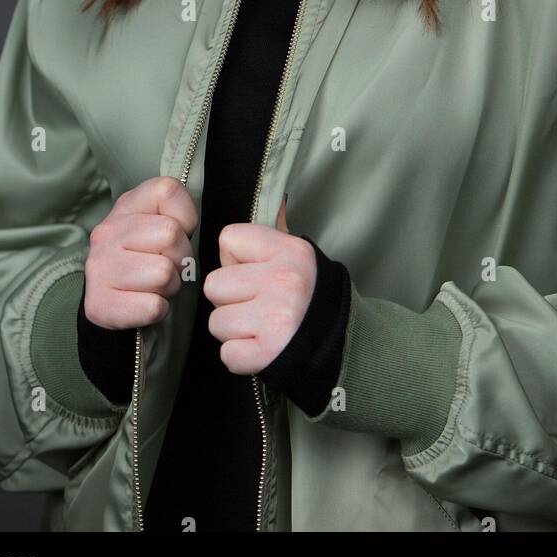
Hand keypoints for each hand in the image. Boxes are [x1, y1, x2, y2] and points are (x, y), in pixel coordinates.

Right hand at [84, 176, 198, 328]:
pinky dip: (159, 309)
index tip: (177, 232)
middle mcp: (106, 232)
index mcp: (125, 205)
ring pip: (164, 274)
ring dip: (170, 286)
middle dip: (181, 256)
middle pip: (171, 235)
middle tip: (167, 264)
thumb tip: (187, 225)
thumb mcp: (162, 222)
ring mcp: (98, 268)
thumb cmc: (149, 256)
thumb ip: (179, 212)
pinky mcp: (98, 304)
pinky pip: (153, 307)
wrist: (113, 300)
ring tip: (155, 284)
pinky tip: (145, 302)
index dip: (186, 216)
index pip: (167, 191)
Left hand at [204, 197, 316, 373]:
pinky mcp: (266, 354)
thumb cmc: (309, 297)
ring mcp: (274, 319)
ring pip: (216, 322)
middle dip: (230, 299)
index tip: (254, 272)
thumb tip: (276, 199)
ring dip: (234, 330)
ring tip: (260, 327)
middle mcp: (283, 281)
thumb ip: (274, 234)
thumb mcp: (298, 257)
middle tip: (257, 305)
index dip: (234, 260)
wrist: (342, 345)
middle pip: (214, 285)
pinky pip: (227, 354)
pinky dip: (240, 357)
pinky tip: (261, 347)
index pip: (227, 239)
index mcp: (289, 251)